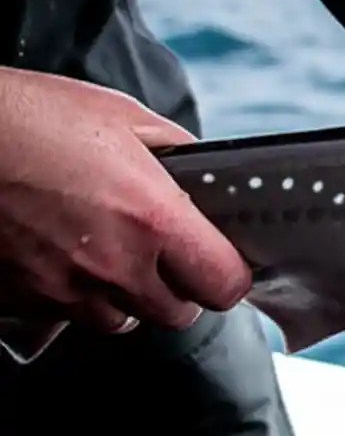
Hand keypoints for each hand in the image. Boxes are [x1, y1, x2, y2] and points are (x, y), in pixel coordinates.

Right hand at [0, 66, 250, 335]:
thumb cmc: (26, 117)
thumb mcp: (118, 116)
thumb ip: (176, 152)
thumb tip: (204, 174)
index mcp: (152, 219)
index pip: (224, 284)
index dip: (228, 273)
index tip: (219, 256)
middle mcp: (114, 266)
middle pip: (179, 313)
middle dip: (180, 286)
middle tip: (164, 250)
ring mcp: (66, 290)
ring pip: (125, 320)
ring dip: (127, 295)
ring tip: (107, 248)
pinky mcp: (25, 304)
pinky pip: (71, 316)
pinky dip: (77, 295)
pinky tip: (63, 253)